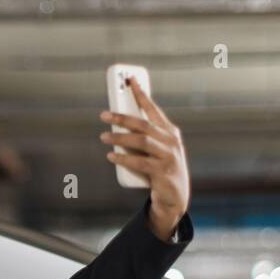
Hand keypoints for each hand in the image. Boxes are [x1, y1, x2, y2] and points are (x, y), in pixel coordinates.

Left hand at [99, 76, 189, 239]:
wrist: (175, 198)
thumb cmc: (162, 169)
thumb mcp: (157, 150)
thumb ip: (144, 136)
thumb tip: (118, 123)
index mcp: (170, 132)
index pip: (154, 109)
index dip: (141, 94)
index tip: (130, 80)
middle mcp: (171, 141)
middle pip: (143, 124)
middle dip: (122, 117)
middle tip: (104, 115)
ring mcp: (169, 156)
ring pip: (141, 141)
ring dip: (120, 138)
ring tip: (103, 136)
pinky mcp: (163, 172)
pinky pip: (140, 162)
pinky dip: (123, 158)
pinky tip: (111, 156)